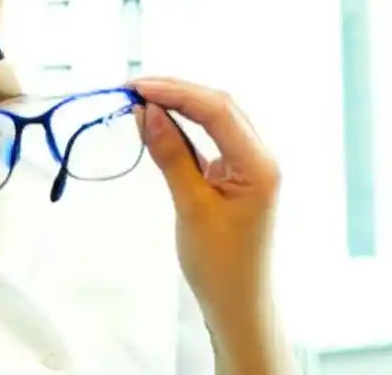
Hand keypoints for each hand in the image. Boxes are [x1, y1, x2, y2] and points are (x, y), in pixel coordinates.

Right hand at [131, 78, 281, 349]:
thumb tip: (148, 112)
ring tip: (140, 99)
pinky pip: (210, 138)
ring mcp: (248, 164)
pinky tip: (158, 122)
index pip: (217, 110)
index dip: (176, 92)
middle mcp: (259, 156)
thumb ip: (171, 156)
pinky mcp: (234, 173)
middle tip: (132, 89)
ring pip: (215, 118)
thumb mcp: (191, 208)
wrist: (238, 302)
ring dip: (179, 105)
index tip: (137, 89)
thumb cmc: (220, 264)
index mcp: (259, 163)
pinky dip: (183, 127)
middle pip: (218, 107)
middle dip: (176, 91)